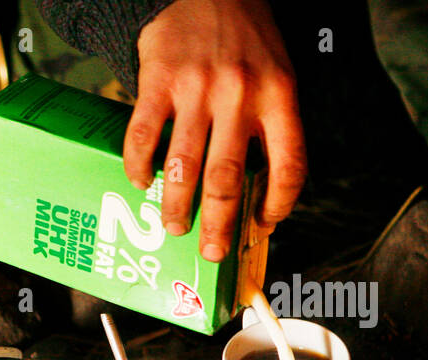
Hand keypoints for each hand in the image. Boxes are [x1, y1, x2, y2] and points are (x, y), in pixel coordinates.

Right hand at [124, 0, 305, 261]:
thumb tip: (254, 187)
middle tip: (210, 252)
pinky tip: (139, 180)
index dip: (278, 204)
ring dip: (175, 207)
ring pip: (183, 168)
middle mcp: (239, 96)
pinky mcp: (159, 82)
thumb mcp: (277, 73)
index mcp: (279, 96)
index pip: (289, 165)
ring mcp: (196, 90)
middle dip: (218, 226)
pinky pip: (143, 137)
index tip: (263, 225)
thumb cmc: (245, 38)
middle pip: (228, 179)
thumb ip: (269, 123)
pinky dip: (138, 166)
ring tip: (172, 227)